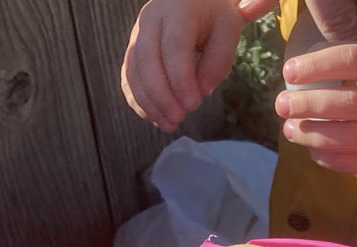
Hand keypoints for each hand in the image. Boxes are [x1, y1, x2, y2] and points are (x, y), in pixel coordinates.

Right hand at [121, 0, 276, 131]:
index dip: (181, 79)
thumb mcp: (228, 31)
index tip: (193, 105)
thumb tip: (201, 93)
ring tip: (168, 124)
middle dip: (161, 95)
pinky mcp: (133, 49)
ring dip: (148, 102)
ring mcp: (138, 33)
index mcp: (178, 9)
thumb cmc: (214, 16)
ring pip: (133, 70)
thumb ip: (218, 62)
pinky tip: (154, 117)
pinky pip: (128, 77)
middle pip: (147, 60)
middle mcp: (151, 18)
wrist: (193, 0)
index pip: (174, 47)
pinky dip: (138, 100)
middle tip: (178, 120)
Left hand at [276, 43, 356, 174]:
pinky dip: (326, 157)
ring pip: (350, 137)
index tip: (288, 71)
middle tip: (281, 105)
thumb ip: (344, 66)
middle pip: (350, 103)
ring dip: (313, 134)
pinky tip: (311, 148)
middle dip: (309, 104)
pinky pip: (352, 163)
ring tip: (290, 129)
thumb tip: (297, 77)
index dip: (318, 65)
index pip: (354, 60)